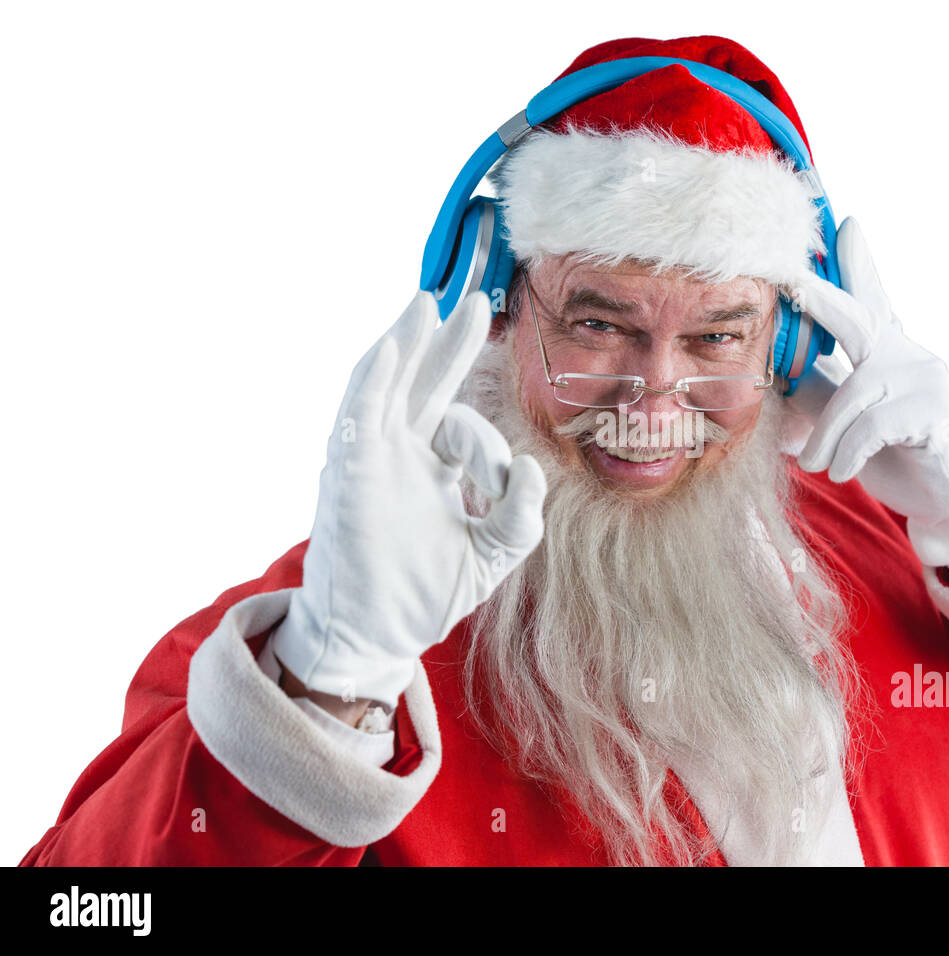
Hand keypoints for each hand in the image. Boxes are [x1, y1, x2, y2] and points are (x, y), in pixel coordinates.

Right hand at [272, 291, 546, 709]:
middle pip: (425, 386)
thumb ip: (520, 518)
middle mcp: (399, 455)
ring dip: (409, 343)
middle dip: (448, 346)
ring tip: (427, 303)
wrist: (374, 639)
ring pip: (389, 385)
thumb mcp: (490, 555)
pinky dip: (377, 378)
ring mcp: (371, 459)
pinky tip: (397, 344)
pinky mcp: (350, 472)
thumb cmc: (423, 596)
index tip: (503, 493)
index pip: (467, 432)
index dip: (493, 455)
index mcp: (430, 470)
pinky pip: (361, 414)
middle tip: (472, 304)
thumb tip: (532, 469)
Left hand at [789, 217, 948, 566]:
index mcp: (888, 353)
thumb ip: (819, 394)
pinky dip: (850, 451)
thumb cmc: (902, 456)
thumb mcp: (852, 423)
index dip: (858, 264)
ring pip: (855, 394)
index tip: (846, 224)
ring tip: (816, 465)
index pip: (871, 301)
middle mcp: (908, 357)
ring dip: (826, 435)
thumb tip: (777, 372)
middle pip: (861, 319)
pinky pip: (875, 426)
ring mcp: (927, 382)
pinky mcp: (937, 416)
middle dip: (825, 299)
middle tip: (795, 282)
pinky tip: (842, 472)